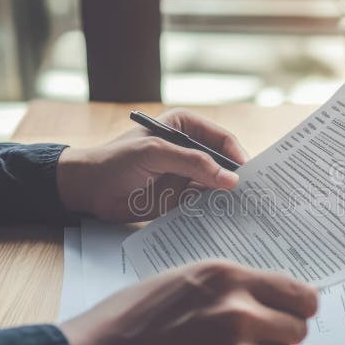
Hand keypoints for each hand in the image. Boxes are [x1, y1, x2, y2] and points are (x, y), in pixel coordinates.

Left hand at [56, 109, 248, 221]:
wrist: (89, 189)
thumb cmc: (116, 161)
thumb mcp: (156, 154)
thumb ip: (193, 164)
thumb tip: (230, 179)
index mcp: (186, 127)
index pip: (222, 139)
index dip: (237, 155)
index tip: (250, 173)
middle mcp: (190, 149)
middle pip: (224, 163)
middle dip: (237, 177)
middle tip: (255, 193)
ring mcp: (186, 174)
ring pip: (217, 184)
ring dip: (229, 196)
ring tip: (247, 209)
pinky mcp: (181, 196)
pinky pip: (204, 202)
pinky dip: (215, 209)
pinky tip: (227, 218)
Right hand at [60, 260, 317, 344]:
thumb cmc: (128, 318)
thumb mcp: (182, 281)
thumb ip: (230, 286)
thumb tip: (268, 296)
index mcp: (228, 278)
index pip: (298, 292)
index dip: (302, 304)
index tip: (300, 311)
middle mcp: (239, 313)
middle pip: (296, 327)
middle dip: (281, 332)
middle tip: (257, 335)